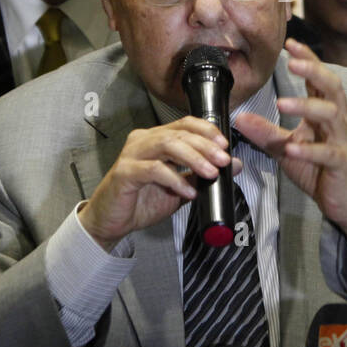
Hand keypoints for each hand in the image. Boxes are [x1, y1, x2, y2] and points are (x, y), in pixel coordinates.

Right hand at [79, 117, 239, 252]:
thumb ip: (202, 175)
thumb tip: (233, 165)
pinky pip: (154, 170)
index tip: (224, 144)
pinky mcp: (124, 172)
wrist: (113, 222)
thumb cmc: (142, 201)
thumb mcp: (180, 187)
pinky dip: (175, 179)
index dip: (206, 130)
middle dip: (204, 145)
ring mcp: (131, 154)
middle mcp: (142, 141)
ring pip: (166, 144)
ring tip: (210, 172)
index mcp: (155, 139)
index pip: (184, 124)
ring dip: (193, 157)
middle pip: (178, 133)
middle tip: (222, 160)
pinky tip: (188, 191)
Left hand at [234, 38, 346, 253]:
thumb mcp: (286, 147)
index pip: (319, 77)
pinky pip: (330, 153)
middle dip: (313, 71)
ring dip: (306, 106)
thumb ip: (265, 131)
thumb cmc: (318, 168)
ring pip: (332, 114)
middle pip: (332, 87)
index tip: (290, 43)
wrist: (343, 200)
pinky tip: (292, 147)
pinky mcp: (344, 163)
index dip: (307, 59)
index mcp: (326, 110)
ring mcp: (344, 140)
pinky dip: (310, 149)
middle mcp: (339, 119)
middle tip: (291, 62)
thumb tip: (238, 116)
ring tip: (282, 103)